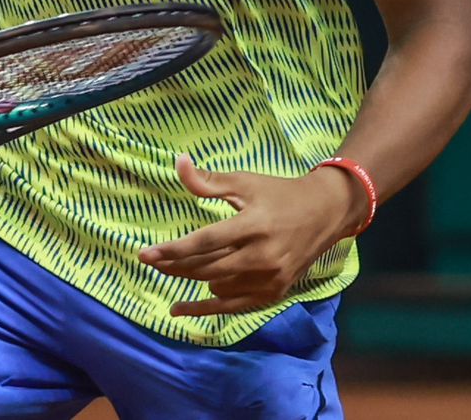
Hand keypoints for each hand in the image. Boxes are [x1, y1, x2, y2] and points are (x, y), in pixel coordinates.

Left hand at [138, 154, 364, 316]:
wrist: (326, 212)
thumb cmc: (280, 193)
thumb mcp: (246, 182)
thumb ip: (210, 181)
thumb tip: (178, 163)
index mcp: (254, 225)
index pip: (205, 242)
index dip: (172, 250)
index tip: (144, 255)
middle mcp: (262, 256)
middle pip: (207, 269)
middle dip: (175, 266)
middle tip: (153, 262)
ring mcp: (270, 278)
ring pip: (217, 288)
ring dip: (191, 282)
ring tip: (170, 273)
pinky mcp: (274, 292)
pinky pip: (234, 305)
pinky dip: (208, 307)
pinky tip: (185, 307)